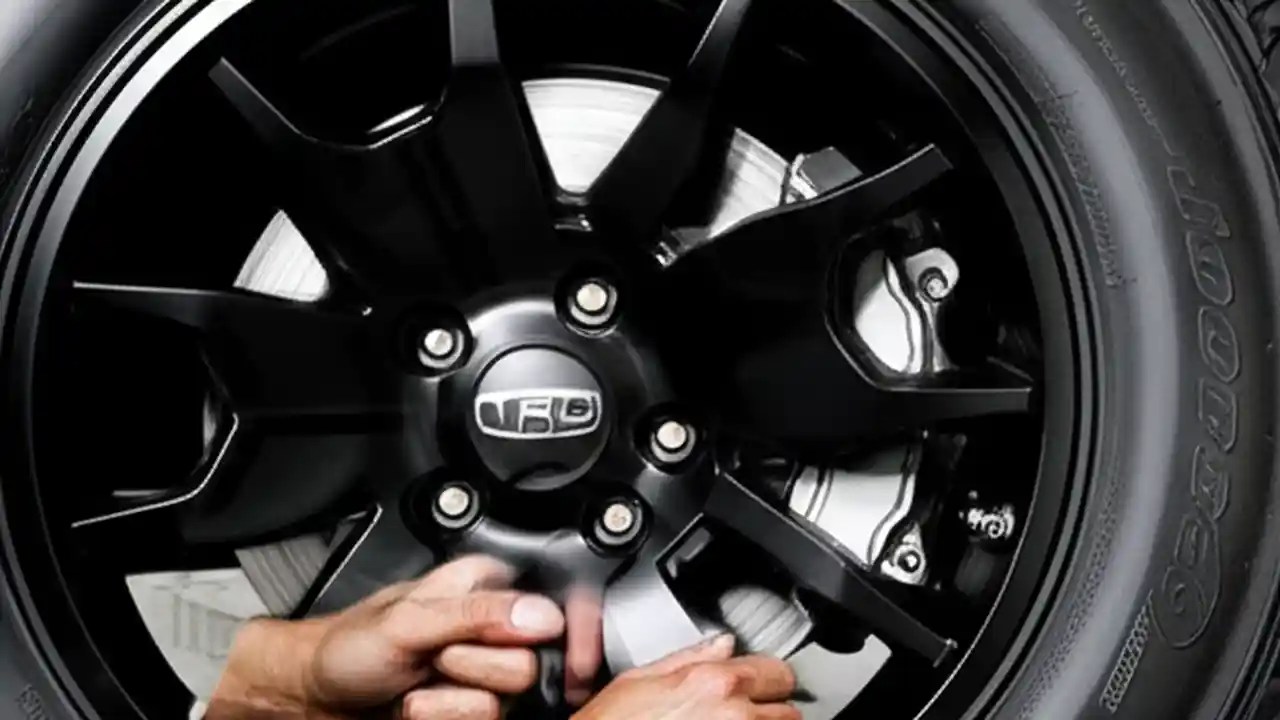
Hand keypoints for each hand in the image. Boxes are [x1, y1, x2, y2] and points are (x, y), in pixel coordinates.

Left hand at [206, 555, 568, 718]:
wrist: (315, 698)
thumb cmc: (350, 645)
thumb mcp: (410, 619)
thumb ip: (477, 613)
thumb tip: (541, 614)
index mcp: (486, 588)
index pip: (551, 607)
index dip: (549, 630)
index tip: (521, 645)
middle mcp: (492, 631)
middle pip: (530, 664)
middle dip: (473, 666)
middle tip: (435, 656)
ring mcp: (483, 677)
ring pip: (505, 703)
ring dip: (448, 699)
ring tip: (418, 680)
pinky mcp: (471, 713)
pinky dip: (440, 718)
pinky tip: (416, 704)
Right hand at [573, 635, 799, 719]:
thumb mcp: (639, 679)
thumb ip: (690, 657)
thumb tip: (723, 643)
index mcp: (714, 682)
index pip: (778, 673)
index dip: (769, 678)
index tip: (762, 684)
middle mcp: (735, 716)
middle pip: (789, 711)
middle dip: (770, 709)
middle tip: (746, 712)